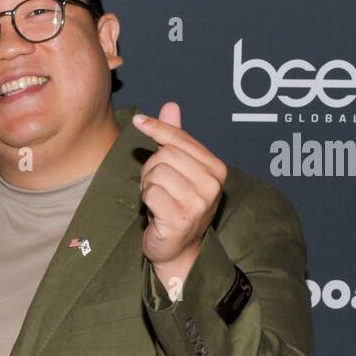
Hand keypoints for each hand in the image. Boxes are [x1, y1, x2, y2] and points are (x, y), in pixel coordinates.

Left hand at [131, 102, 226, 286]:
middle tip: (156, 186)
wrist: (178, 250)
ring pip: (156, 173)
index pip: (181, 139)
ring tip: (157, 199)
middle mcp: (212, 184)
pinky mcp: (182, 218)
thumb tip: (170, 105)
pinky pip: (151, 194)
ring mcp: (199, 202)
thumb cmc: (176, 207)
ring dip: (148, 186)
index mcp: (216, 169)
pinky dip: (146, 201)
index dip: (157, 128)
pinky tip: (155, 212)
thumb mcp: (179, 170)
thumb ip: (176, 139)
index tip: (139, 121)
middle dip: (151, 168)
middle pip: (165, 155)